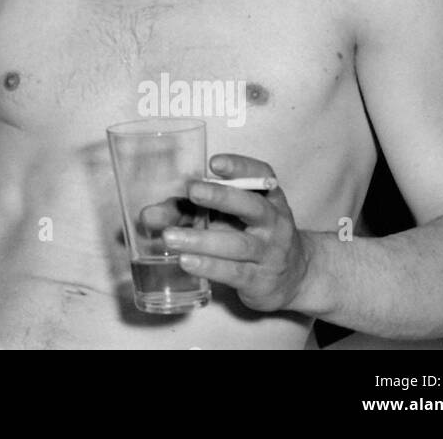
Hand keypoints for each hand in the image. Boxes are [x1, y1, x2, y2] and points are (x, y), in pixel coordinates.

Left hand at [162, 153, 311, 312]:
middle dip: (220, 196)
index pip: (261, 174)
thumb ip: (188, 211)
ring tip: (170, 237)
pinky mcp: (259, 279)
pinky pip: (234, 272)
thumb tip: (147, 215)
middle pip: (251, 205)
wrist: (295, 276)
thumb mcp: (228, 216)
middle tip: (191, 190)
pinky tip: (186, 261)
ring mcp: (268, 252)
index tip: (214, 163)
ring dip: (201, 240)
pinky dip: (209, 266)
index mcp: (267, 196)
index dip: (240, 167)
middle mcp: (272, 221)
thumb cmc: (250, 235)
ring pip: (236, 244)